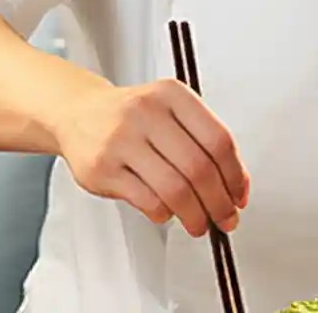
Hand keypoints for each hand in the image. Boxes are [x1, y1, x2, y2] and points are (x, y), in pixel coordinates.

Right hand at [51, 78, 249, 236]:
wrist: (78, 112)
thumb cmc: (133, 117)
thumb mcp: (172, 113)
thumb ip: (205, 143)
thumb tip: (237, 187)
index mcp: (171, 94)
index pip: (218, 140)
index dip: (234, 175)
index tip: (238, 195)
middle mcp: (146, 111)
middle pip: (199, 168)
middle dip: (219, 202)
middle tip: (225, 218)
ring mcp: (121, 139)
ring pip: (175, 189)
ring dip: (194, 215)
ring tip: (199, 223)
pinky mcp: (102, 167)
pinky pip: (147, 201)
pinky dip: (164, 214)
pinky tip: (167, 212)